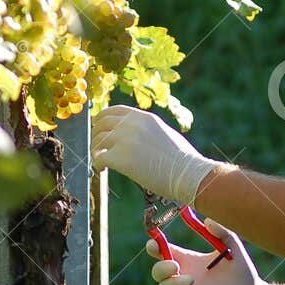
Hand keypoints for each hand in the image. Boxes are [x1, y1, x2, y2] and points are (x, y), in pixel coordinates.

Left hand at [90, 105, 220, 205]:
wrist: (188, 174)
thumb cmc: (182, 160)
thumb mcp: (164, 134)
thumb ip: (146, 130)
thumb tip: (132, 137)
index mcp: (144, 117)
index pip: (114, 110)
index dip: (102, 118)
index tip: (97, 126)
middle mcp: (132, 125)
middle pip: (102, 124)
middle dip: (96, 135)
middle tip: (97, 147)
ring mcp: (125, 140)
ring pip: (98, 141)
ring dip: (96, 151)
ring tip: (100, 160)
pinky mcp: (120, 158)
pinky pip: (99, 158)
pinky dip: (97, 164)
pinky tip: (102, 170)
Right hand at [145, 219, 276, 284]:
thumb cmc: (241, 271)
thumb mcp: (233, 248)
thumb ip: (222, 233)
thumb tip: (208, 220)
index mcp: (189, 260)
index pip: (163, 252)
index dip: (154, 246)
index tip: (154, 243)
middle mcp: (183, 276)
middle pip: (158, 271)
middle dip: (161, 267)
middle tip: (176, 266)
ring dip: (172, 284)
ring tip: (191, 280)